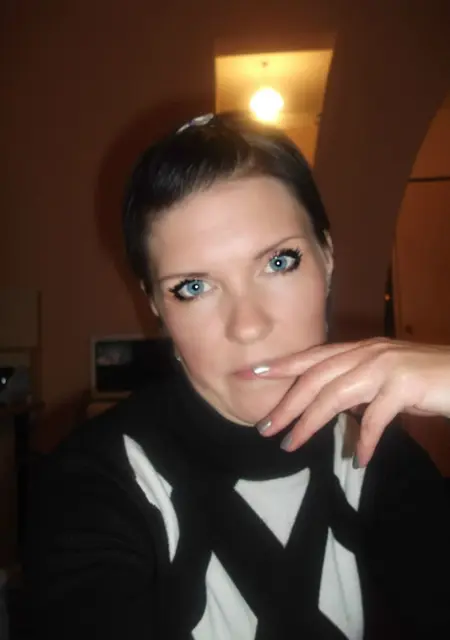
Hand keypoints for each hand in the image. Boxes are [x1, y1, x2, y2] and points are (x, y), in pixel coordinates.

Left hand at [253, 338, 449, 466]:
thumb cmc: (428, 380)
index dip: (281, 365)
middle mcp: (368, 353)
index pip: (312, 357)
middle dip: (287, 403)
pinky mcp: (404, 386)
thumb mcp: (385, 379)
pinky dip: (365, 440)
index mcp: (360, 350)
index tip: (251, 374)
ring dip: (310, 423)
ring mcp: (385, 367)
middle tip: (265, 428)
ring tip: (291, 446)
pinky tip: (358, 460)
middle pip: (315, 378)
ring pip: (335, 396)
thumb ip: (357, 388)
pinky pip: (376, 418)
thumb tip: (330, 407)